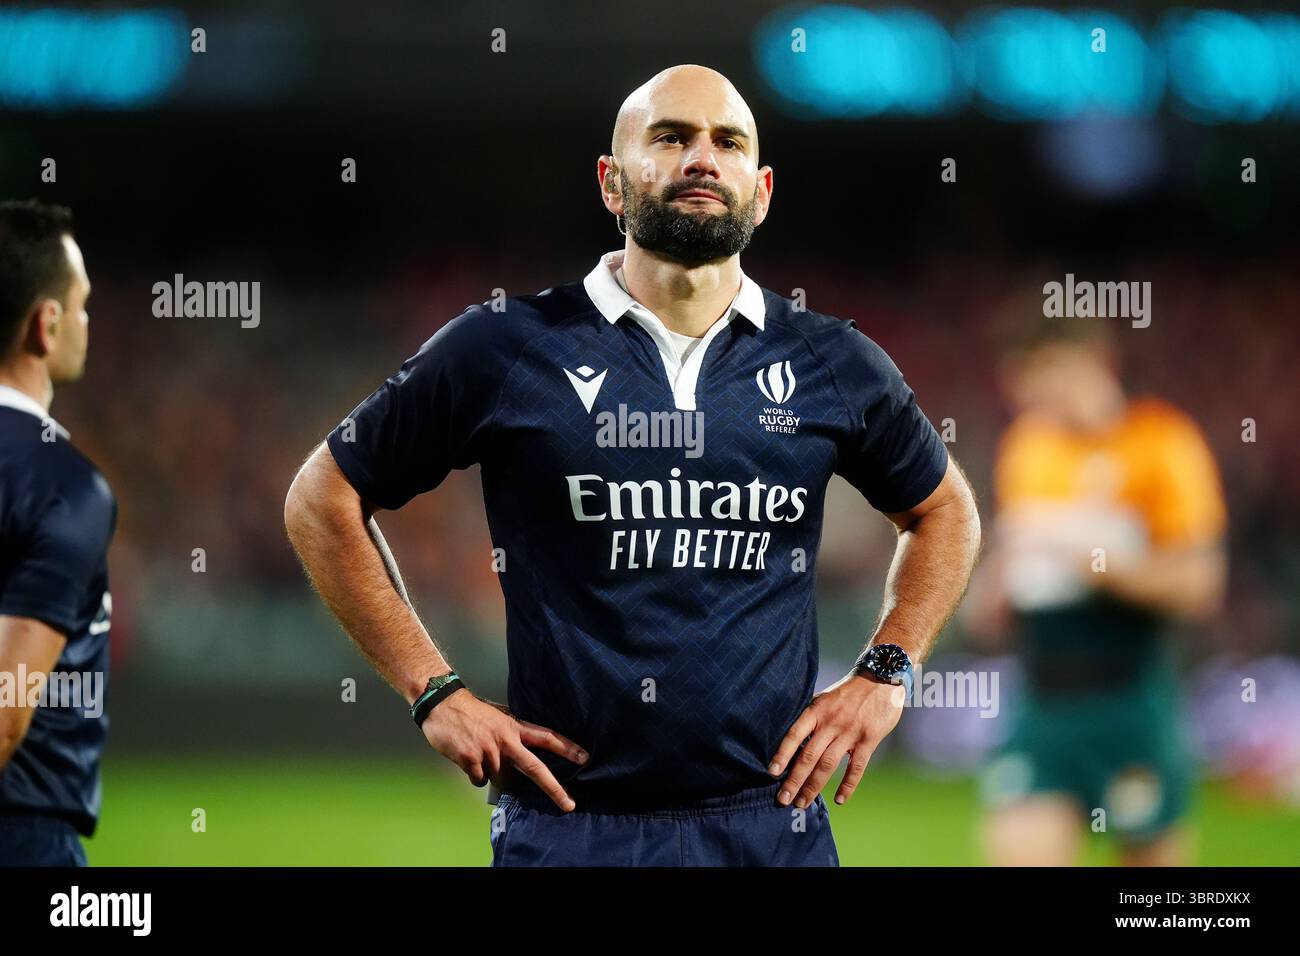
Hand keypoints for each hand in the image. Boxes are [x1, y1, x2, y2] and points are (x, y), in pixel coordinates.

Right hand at [420, 689, 587, 811]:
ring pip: (500, 779)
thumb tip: (523, 759)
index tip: (585, 757)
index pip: (547, 737)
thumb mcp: (499, 717)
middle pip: (535, 768)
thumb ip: (513, 735)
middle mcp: (506, 740)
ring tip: (479, 753)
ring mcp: (489, 750)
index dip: (567, 747)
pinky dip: (475, 774)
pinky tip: (467, 757)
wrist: (442, 704)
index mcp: (515, 727)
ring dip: (492, 774)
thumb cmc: (472, 712)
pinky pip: (479, 780)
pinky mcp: (471, 759)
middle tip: (569, 804)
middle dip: (554, 788)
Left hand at [768, 674, 905, 807]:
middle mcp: (831, 722)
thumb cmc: (848, 692)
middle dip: (794, 780)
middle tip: (783, 799)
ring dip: (814, 786)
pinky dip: (848, 785)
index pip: (794, 734)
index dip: (782, 754)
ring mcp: (850, 732)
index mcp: (816, 710)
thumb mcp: (824, 698)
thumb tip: (793, 741)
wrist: (880, 677)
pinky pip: (856, 767)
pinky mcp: (869, 739)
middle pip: (808, 755)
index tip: (772, 772)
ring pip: (828, 764)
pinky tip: (840, 800)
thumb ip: (811, 718)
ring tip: (803, 802)